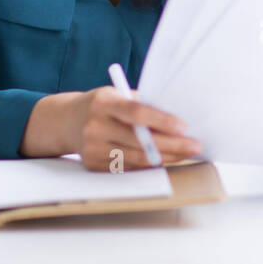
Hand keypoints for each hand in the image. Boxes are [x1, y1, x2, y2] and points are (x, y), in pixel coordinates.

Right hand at [70, 85, 201, 171]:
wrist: (66, 121)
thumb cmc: (103, 105)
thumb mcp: (118, 95)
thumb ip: (142, 104)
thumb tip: (177, 121)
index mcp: (104, 103)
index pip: (136, 112)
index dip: (161, 121)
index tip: (184, 127)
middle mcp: (95, 126)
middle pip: (140, 141)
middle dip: (173, 145)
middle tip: (195, 146)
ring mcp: (92, 149)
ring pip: (137, 158)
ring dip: (166, 157)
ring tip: (186, 153)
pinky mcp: (94, 165)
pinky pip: (129, 168)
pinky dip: (150, 165)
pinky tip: (166, 159)